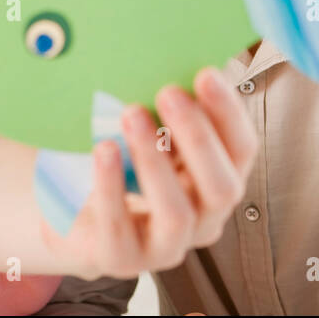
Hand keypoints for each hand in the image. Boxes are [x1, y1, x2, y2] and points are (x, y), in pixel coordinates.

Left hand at [38, 66, 257, 279]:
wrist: (75, 213)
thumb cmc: (125, 164)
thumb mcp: (156, 134)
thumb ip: (175, 109)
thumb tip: (186, 56)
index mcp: (222, 180)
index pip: (243, 150)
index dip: (229, 112)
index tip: (205, 74)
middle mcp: (206, 219)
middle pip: (222, 186)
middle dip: (199, 137)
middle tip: (169, 92)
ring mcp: (167, 247)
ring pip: (178, 212)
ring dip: (156, 160)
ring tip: (132, 115)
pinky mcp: (123, 260)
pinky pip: (121, 229)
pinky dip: (111, 186)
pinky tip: (103, 149)